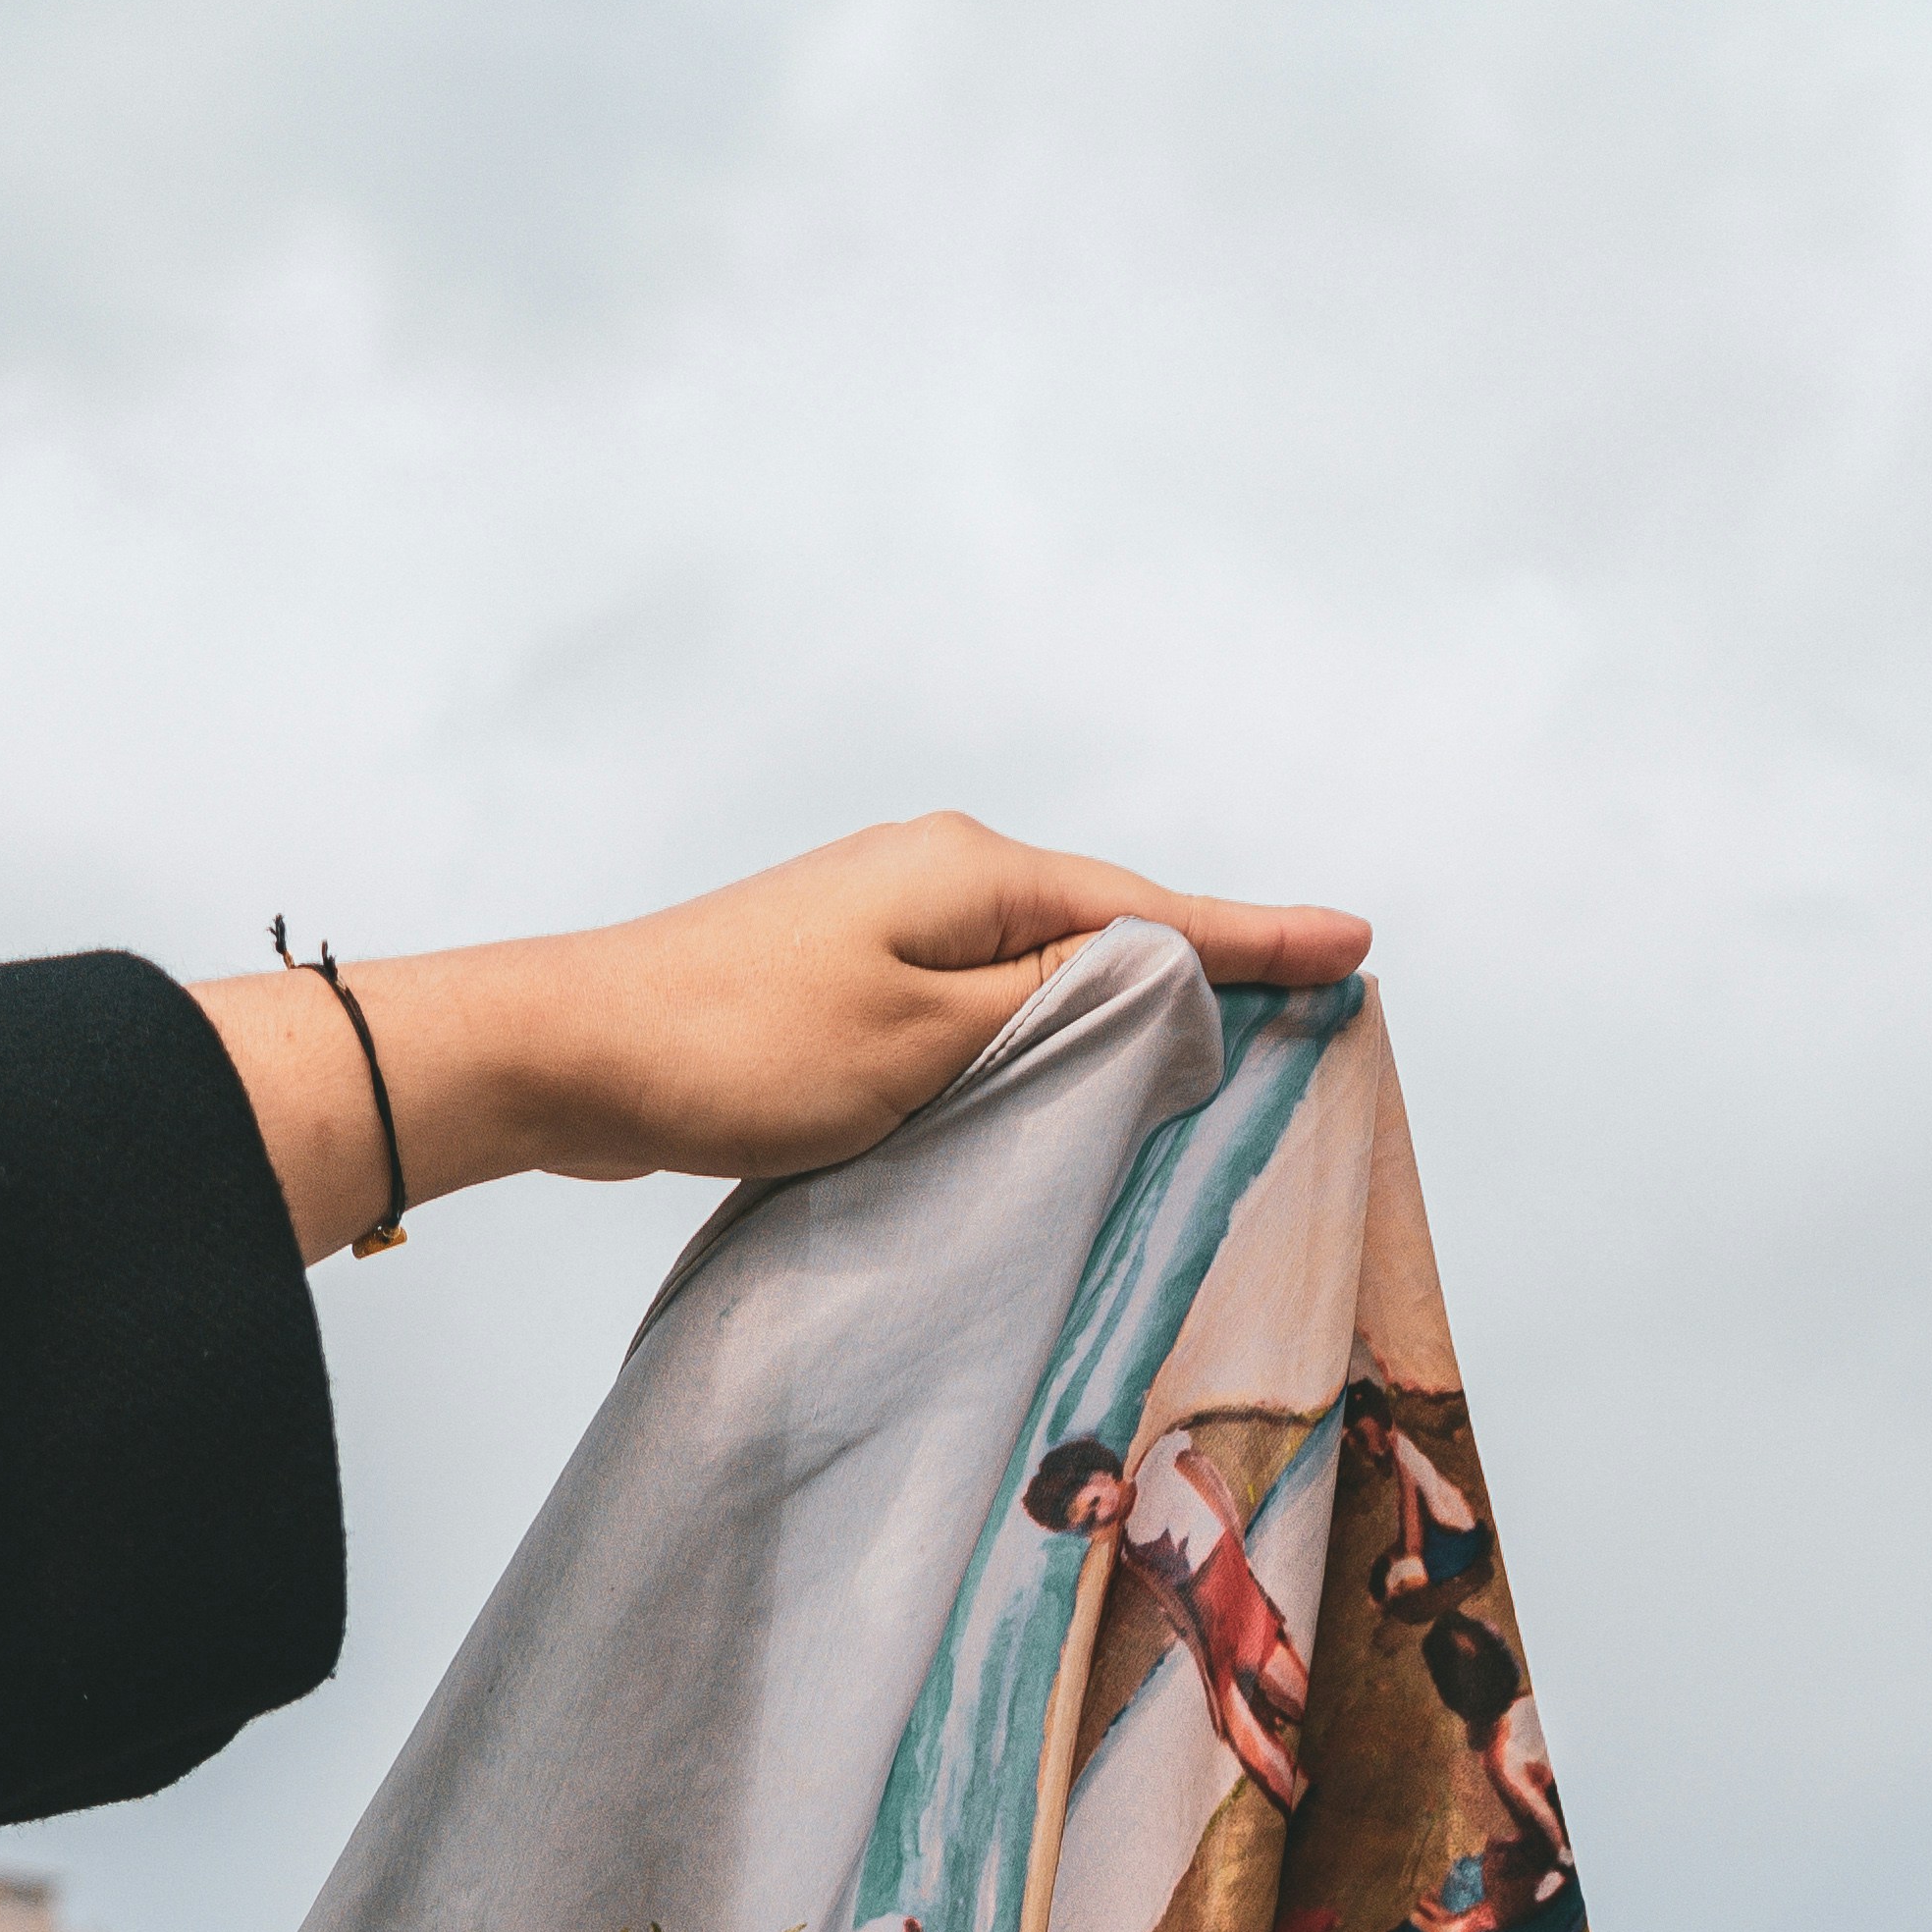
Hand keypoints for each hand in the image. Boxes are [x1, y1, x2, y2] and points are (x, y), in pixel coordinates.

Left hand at [190, 813, 1371, 1262]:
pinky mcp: (846, 976)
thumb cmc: (742, 1050)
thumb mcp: (932, 1039)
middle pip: (1111, 927)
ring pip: (1046, 966)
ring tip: (1229, 1024)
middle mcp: (940, 873)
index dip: (1260, 939)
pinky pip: (986, 998)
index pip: (1156, 914)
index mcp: (976, 873)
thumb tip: (1162, 984)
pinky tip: (1073, 1059)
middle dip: (1212, 961)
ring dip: (1128, 999)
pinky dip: (1046, 1027)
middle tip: (1321, 986)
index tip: (1357, 944)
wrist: (574, 1056)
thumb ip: (1058, 1011)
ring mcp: (888, 921)